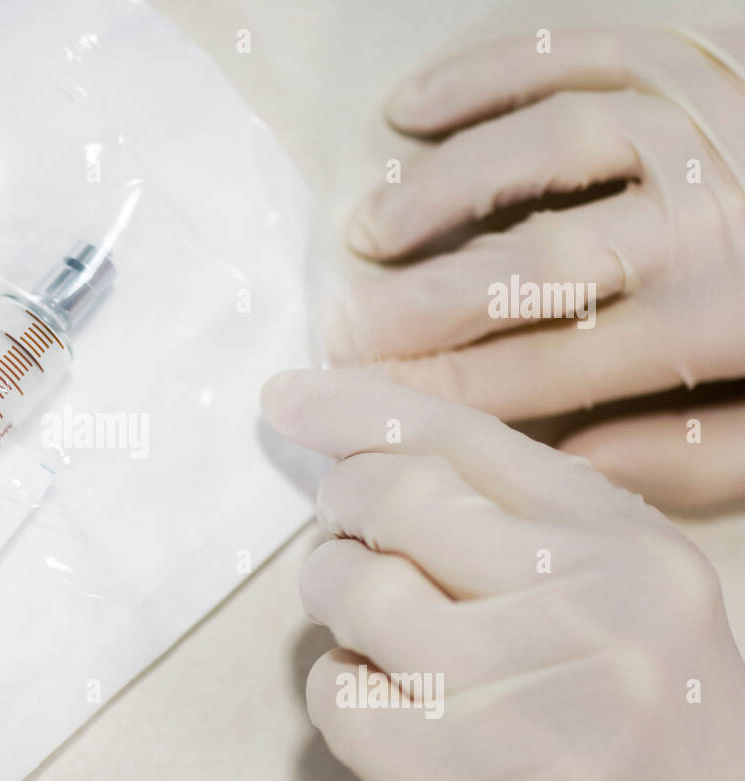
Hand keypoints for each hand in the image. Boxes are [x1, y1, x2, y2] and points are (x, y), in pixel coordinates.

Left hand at [261, 367, 744, 780]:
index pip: (462, 440)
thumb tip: (367, 446)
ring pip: (350, 588)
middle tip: (349, 531)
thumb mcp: (622, 588)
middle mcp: (580, 613)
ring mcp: (512, 704)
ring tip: (374, 620)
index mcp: (627, 551)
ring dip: (335, 593)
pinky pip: (333, 690)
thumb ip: (521, 511)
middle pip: (392, 497)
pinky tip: (390, 701)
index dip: (356, 406)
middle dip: (343, 507)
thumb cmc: (639, 714)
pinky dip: (342, 687)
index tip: (289, 395)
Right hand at [333, 25, 744, 509]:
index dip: (444, 388)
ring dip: (434, 195)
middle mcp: (693, 215)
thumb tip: (565, 460)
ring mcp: (688, 120)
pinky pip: (565, 51)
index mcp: (716, 317)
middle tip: (342, 333)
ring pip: (532, 152)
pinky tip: (410, 111)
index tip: (371, 404)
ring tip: (366, 234)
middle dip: (417, 306)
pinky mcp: (689, 52)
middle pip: (522, 265)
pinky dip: (477, 76)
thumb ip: (687, 450)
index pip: (544, 368)